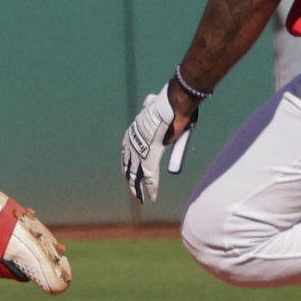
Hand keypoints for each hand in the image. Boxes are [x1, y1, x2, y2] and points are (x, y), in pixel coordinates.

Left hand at [121, 87, 196, 202]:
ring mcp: (140, 152)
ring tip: (140, 199)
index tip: (130, 170)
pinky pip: (150, 178)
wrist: (173, 105)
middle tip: (133, 191)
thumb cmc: (168, 105)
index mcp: (132, 132)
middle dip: (130, 180)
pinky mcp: (150, 158)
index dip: (128, 164)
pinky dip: (151, 189)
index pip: (127, 153)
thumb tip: (150, 101)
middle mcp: (132, 144)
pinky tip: (152, 198)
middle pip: (128, 167)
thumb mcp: (154, 105)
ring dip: (138, 189)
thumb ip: (151, 106)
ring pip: (136, 176)